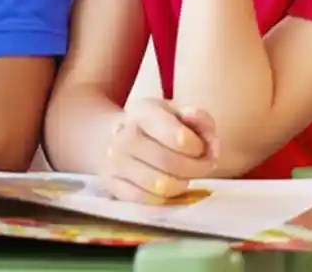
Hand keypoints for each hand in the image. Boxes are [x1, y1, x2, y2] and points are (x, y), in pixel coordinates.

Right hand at [100, 98, 218, 204]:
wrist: (114, 138)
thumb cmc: (157, 127)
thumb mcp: (180, 115)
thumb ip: (199, 119)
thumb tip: (199, 127)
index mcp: (143, 112)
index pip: (179, 138)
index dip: (198, 148)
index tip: (201, 148)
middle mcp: (123, 134)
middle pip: (169, 163)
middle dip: (194, 169)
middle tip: (201, 167)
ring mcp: (114, 160)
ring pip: (159, 185)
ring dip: (180, 184)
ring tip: (183, 176)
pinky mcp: (110, 182)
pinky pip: (145, 199)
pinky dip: (162, 197)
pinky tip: (166, 186)